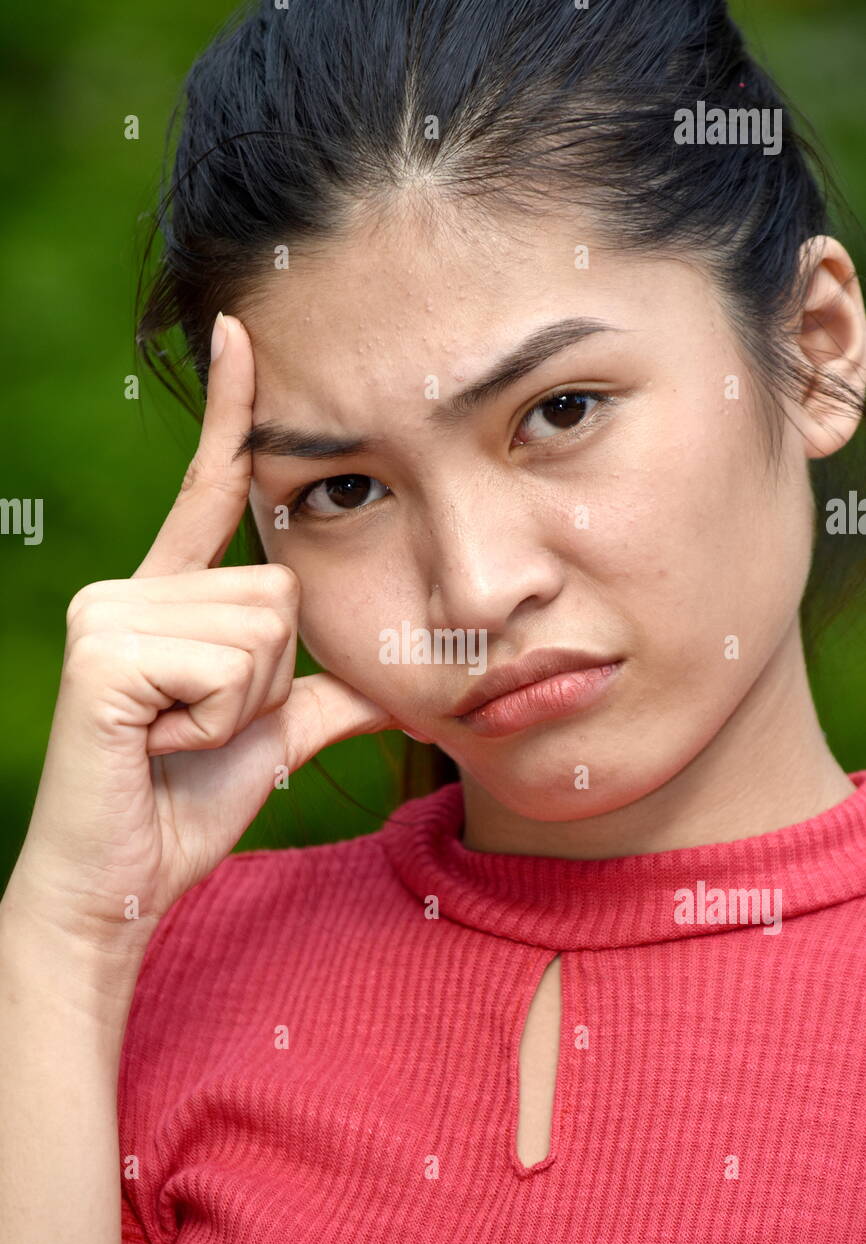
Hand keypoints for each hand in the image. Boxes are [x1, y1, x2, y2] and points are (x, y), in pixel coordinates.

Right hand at [4, 314, 396, 955]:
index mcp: (169, 595)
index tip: (243, 330)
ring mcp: (108, 611)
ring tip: (180, 737)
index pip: (211, 491)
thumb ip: (325, 697)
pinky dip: (219, 726)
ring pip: (265, 629)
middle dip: (269, 682)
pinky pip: (230, 669)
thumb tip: (396, 682)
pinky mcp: (103, 652)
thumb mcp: (272, 740)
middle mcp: (130, 585)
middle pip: (281, 591)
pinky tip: (160, 744)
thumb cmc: (184, 807)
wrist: (119, 883)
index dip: (230, 415)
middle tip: (203, 728)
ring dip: (245, 709)